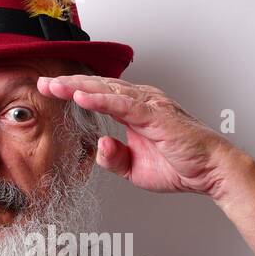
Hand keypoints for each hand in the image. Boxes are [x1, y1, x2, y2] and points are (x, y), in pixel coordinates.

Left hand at [37, 74, 240, 198]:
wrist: (211, 172)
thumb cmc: (181, 166)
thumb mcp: (135, 169)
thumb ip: (114, 159)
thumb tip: (100, 146)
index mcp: (136, 111)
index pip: (98, 95)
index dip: (72, 91)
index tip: (49, 91)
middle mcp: (142, 102)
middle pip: (98, 87)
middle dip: (68, 84)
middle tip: (43, 83)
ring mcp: (150, 106)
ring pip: (108, 90)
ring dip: (79, 87)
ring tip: (55, 86)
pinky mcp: (157, 116)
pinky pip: (124, 105)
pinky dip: (102, 99)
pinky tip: (82, 96)